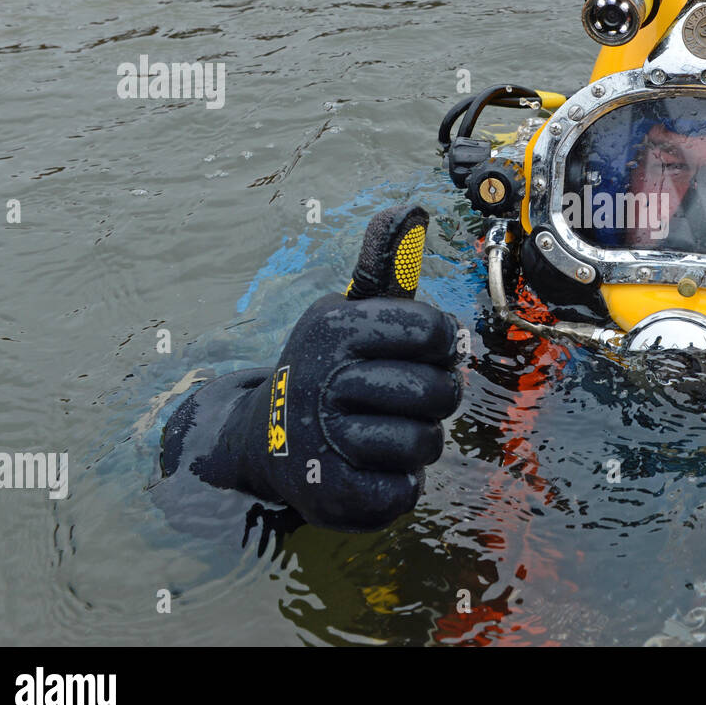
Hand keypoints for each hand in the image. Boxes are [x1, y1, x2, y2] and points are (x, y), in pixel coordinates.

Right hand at [164, 206, 462, 530]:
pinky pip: (404, 491)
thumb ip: (385, 268)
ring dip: (419, 443)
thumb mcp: (351, 313)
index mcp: (337, 328)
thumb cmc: (331, 369)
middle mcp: (325, 380)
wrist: (266, 441)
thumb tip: (413, 209)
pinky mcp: (332, 494)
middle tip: (411, 399)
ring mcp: (325, 440)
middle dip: (438, 399)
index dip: (439, 347)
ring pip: (425, 443)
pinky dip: (400, 483)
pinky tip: (373, 467)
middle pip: (439, 392)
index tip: (419, 353)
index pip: (433, 331)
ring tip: (389, 433)